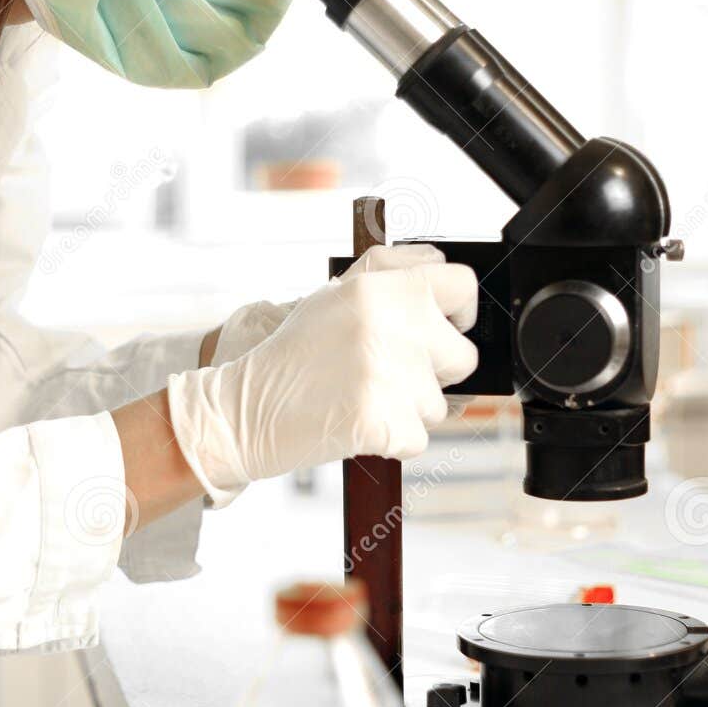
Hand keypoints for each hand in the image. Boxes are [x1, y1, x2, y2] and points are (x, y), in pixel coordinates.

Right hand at [168, 244, 478, 504]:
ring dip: (407, 409)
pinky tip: (357, 423)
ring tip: (360, 397)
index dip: (459, 313)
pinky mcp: (383, 423)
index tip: (447, 328)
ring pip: (439, 404)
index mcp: (380, 288)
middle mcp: (391, 326)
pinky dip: (392, 441)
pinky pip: (419, 439)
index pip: (462, 287)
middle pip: (461, 356)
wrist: (245, 411)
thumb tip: (439, 265)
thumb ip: (390, 273)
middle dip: (432, 372)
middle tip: (384, 372)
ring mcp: (389, 377)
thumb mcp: (334, 296)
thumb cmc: (292, 355)